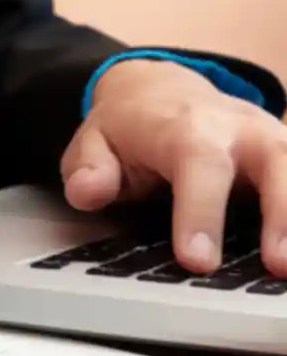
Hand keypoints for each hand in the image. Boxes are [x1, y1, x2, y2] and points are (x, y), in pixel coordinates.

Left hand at [61, 58, 286, 274]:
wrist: (160, 89)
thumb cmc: (128, 128)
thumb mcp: (93, 142)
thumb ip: (88, 169)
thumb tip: (88, 191)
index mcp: (184, 127)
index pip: (199, 166)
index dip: (200, 212)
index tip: (197, 260)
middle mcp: (238, 128)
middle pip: (274, 162)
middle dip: (281, 213)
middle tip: (277, 266)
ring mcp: (271, 138)